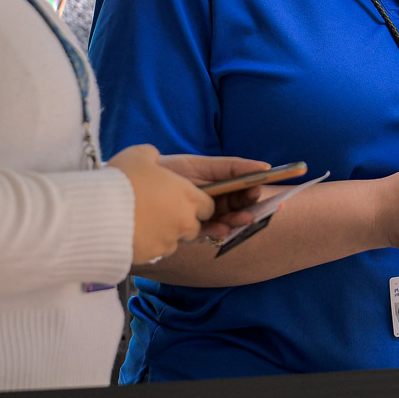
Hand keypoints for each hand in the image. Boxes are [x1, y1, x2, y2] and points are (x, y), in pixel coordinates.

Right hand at [111, 145, 215, 263]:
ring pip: (174, 241)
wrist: (96, 212)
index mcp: (188, 197)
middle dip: (182, 220)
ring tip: (143, 222)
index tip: (179, 198)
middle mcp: (184, 223)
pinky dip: (148, 244)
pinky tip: (133, 233)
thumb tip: (154, 158)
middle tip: (160, 210)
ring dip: (165, 233)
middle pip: (193, 226)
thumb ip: (153, 155)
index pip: (208, 206)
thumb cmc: (122, 180)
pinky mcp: (151, 256)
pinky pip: (155, 251)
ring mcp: (168, 242)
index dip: (196, 202)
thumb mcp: (138, 155)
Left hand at [156, 153, 270, 240]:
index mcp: (215, 181)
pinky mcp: (190, 230)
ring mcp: (201, 215)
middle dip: (248, 205)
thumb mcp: (200, 165)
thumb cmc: (167, 170)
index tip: (264, 185)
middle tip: (255, 203)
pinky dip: (218, 231)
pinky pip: (208, 232)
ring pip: (226, 220)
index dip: (254, 187)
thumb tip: (264, 167)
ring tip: (246, 218)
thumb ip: (231, 167)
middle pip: (236, 204)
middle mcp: (211, 199)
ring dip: (237, 219)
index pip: (240, 185)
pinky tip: (225, 229)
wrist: (134, 188)